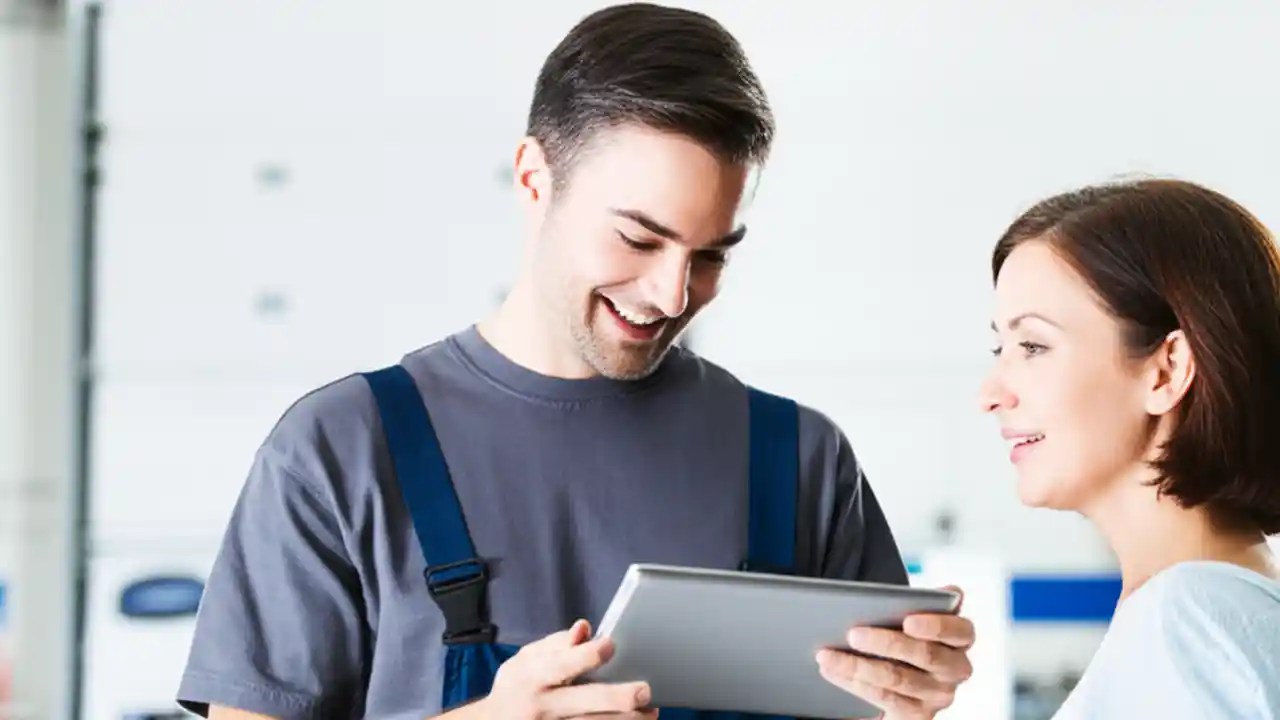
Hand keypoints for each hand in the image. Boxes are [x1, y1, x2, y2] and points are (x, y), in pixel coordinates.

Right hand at [478, 619, 657, 719]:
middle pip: (585, 702)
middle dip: (617, 697)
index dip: (588, 654)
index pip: (564, 664)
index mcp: (534, 677)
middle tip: (643, 691)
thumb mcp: (525, 659)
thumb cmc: (516, 687)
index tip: (611, 644)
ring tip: (650, 713)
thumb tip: (585, 628)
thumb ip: (557, 644)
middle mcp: (542, 706)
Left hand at [815, 586, 974, 718]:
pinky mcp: (917, 715)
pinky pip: (884, 700)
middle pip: (925, 655)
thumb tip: (911, 594)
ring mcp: (938, 695)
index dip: (936, 625)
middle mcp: (955, 668)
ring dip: (858, 667)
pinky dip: (854, 684)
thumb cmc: (902, 628)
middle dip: (886, 643)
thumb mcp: (911, 612)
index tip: (908, 620)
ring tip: (828, 655)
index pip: (960, 630)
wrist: (898, 663)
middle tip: (852, 634)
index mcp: (960, 638)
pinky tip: (832, 672)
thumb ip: (917, 600)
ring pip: (898, 679)